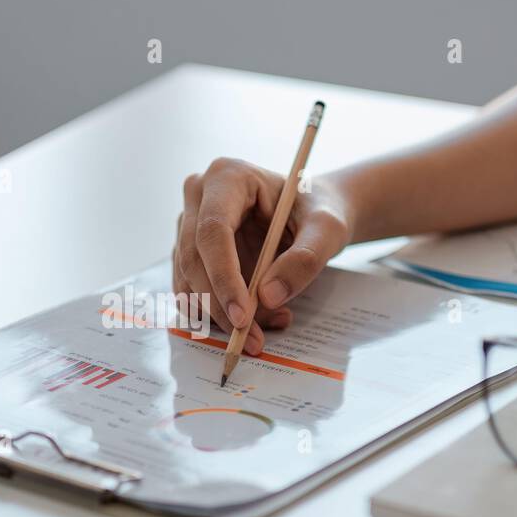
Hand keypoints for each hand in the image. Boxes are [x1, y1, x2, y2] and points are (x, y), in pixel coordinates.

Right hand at [173, 158, 353, 354]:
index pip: (212, 231)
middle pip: (192, 259)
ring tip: (271, 323)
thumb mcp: (328, 229)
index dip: (223, 277)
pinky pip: (193, 291)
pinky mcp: (190, 252)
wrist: (311, 216)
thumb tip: (268, 295)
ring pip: (188, 281)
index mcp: (227, 177)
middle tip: (251, 340)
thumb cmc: (318, 212)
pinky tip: (260, 318)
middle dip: (219, 307)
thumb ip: (306, 258)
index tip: (242, 316)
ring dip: (221, 315)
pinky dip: (221, 314)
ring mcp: (189, 224)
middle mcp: (198, 196)